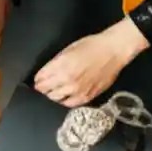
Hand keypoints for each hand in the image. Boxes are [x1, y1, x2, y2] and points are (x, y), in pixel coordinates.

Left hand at [33, 18, 147, 107]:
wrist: (114, 51)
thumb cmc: (93, 46)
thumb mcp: (68, 49)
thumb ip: (55, 63)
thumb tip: (46, 73)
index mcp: (61, 67)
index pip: (40, 79)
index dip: (38, 79)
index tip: (38, 79)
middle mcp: (68, 81)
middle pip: (46, 91)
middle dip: (43, 87)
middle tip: (44, 85)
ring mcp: (78, 91)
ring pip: (55, 99)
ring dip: (52, 94)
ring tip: (54, 90)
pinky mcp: (87, 97)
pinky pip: (70, 104)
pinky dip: (65, 100)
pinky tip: (65, 96)